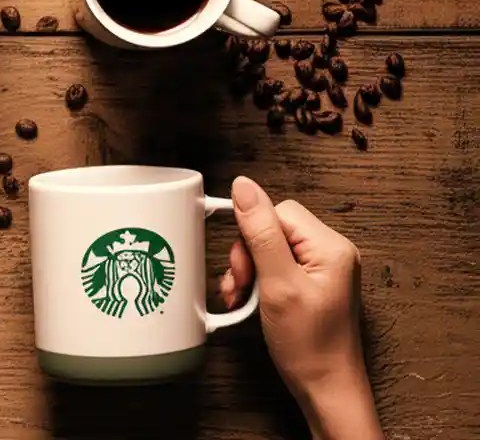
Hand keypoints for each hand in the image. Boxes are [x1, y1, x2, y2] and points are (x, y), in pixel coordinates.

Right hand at [221, 176, 382, 439]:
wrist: (325, 388)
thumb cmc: (310, 346)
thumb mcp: (277, 285)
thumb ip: (260, 233)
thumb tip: (244, 186)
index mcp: (330, 246)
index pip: (277, 213)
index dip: (251, 236)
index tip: (244, 269)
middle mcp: (331, 252)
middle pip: (272, 228)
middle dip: (248, 256)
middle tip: (242, 286)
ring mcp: (323, 269)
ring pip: (270, 248)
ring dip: (249, 271)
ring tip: (244, 298)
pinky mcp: (313, 283)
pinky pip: (277, 266)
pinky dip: (258, 282)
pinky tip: (252, 301)